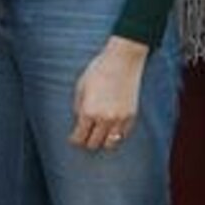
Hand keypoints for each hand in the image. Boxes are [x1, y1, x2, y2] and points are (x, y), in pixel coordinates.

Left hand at [70, 36, 148, 150]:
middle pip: (94, 144)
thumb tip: (79, 121)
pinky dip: (116, 135)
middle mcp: (104, 119)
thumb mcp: (81, 87)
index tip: (73, 139)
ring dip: (102, 141)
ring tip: (98, 135)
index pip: (79, 137)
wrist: (123, 61)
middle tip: (84, 137)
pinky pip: (123, 135)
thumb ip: (78, 107)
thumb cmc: (98, 70)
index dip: (74, 140)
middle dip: (87, 142)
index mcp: (89, 112)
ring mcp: (120, 119)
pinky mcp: (131, 116)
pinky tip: (111, 128)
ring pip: (110, 144)